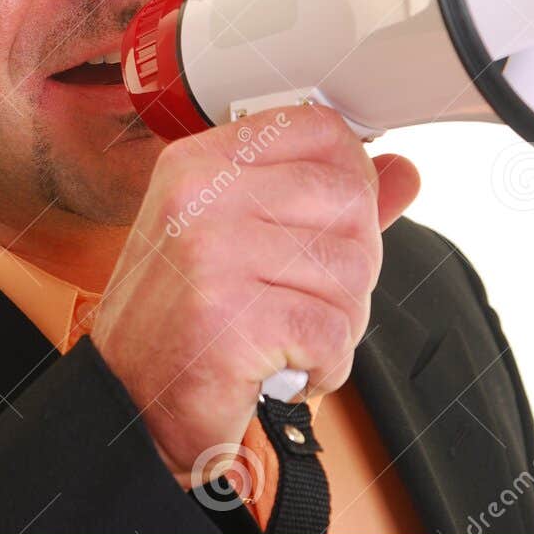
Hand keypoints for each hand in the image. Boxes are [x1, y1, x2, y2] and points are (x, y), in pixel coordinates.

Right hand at [89, 104, 420, 482]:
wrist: (128, 403)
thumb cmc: (184, 320)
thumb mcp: (241, 237)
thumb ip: (324, 201)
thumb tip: (404, 170)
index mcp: (199, 164)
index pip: (320, 129)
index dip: (354, 176)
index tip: (338, 219)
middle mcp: (200, 198)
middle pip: (350, 201)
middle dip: (351, 263)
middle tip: (309, 297)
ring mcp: (211, 256)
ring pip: (351, 272)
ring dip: (338, 322)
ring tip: (289, 336)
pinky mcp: (230, 321)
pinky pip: (332, 333)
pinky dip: (324, 365)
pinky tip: (285, 368)